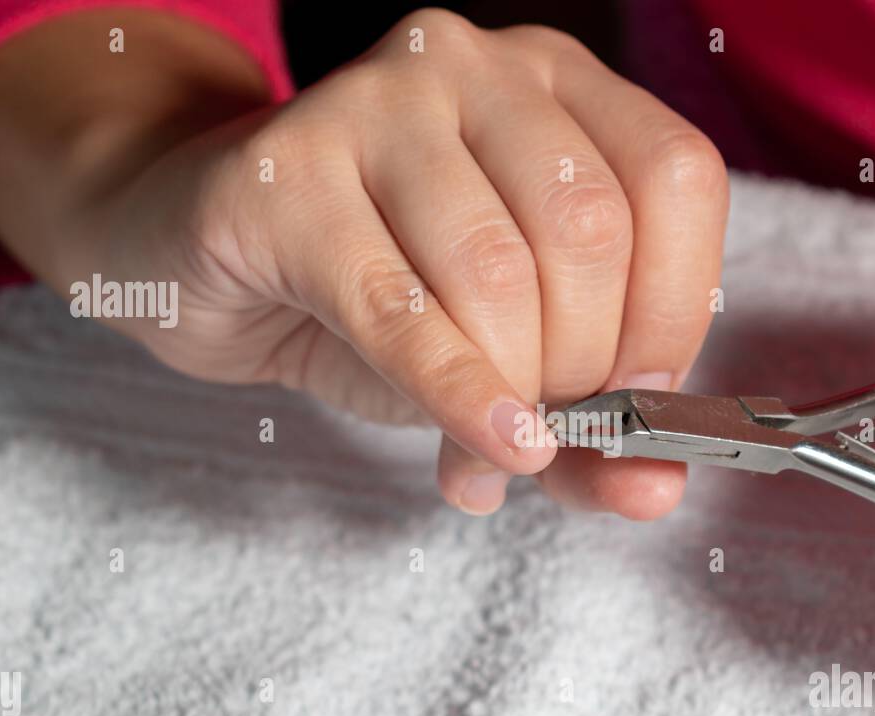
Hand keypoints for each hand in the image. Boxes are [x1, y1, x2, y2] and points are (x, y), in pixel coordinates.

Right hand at [0, 8, 727, 517]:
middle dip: (581, 370)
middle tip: (546, 434)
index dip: (672, 311)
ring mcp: (375, 102)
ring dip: (511, 392)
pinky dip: (456, 398)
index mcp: (559, 86)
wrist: (201, 256)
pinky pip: (399, 310)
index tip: (638, 400)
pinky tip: (481, 454)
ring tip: (491, 454)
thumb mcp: (506, 354)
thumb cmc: (371, 294)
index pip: (673, 180)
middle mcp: (475, 65)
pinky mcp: (285, 173)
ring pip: (495, 273)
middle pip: (586, 231)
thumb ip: (589, 424)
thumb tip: (655, 491)